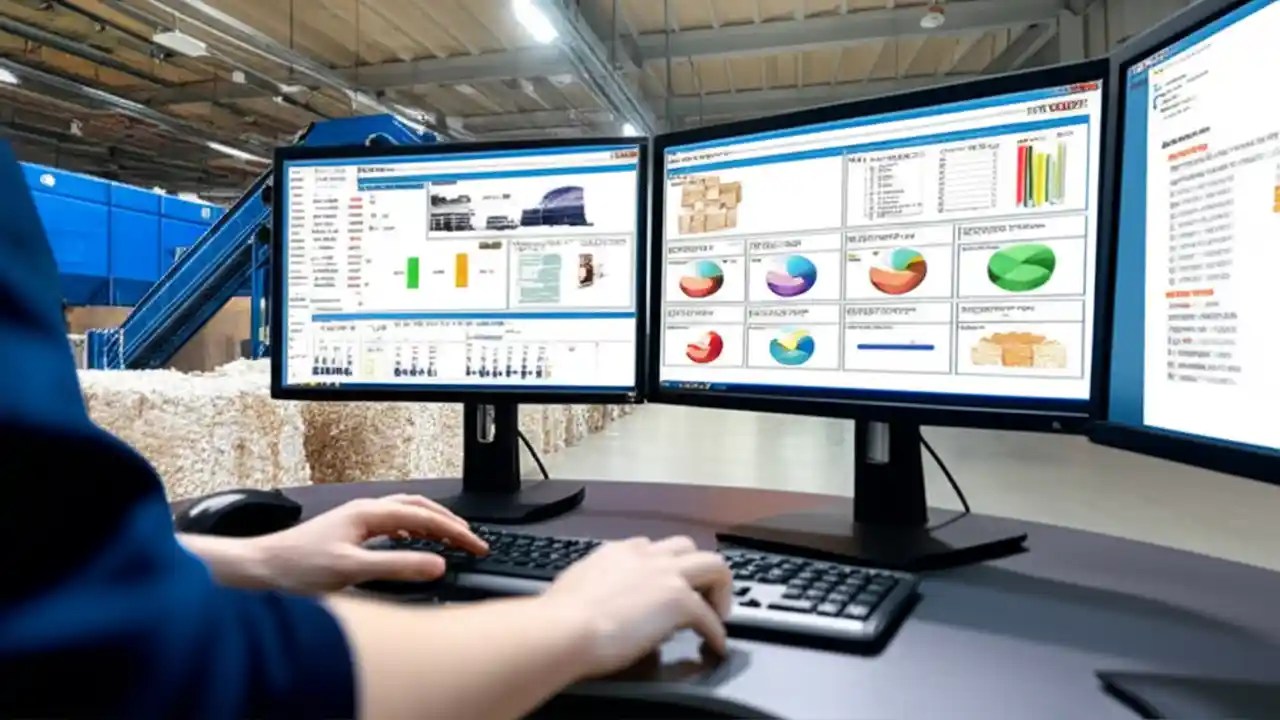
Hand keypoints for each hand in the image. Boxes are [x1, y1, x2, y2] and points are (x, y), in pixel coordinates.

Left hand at [250, 494, 487, 593]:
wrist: (260, 568)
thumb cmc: (296, 567)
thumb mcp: (352, 570)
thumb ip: (397, 567)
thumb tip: (436, 564)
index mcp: (369, 514)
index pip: (425, 517)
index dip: (455, 532)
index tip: (476, 545)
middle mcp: (365, 511)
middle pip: (419, 507)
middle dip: (450, 522)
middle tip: (472, 540)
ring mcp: (356, 519)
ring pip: (406, 512)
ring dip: (433, 523)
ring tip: (451, 538)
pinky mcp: (349, 532)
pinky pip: (393, 522)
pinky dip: (414, 529)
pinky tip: (413, 542)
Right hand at [538, 536, 732, 678]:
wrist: (566, 628)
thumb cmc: (560, 615)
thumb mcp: (579, 585)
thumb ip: (598, 585)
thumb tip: (603, 601)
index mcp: (618, 552)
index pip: (653, 548)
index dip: (665, 567)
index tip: (665, 586)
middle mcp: (646, 555)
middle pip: (690, 548)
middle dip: (699, 571)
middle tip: (700, 596)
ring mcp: (666, 575)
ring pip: (714, 565)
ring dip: (719, 590)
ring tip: (717, 614)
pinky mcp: (679, 601)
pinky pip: (710, 616)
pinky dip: (717, 631)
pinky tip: (715, 644)